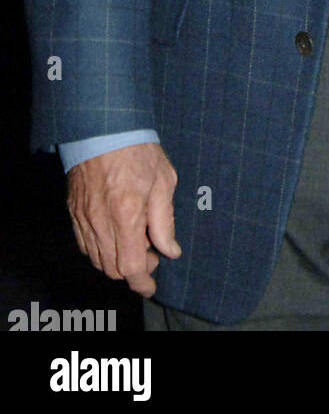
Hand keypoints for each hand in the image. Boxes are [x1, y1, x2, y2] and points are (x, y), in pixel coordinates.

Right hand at [67, 143, 180, 296]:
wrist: (103, 128)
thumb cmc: (138, 150)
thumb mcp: (164, 181)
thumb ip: (165, 221)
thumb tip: (170, 251)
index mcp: (127, 213)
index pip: (131, 266)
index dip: (142, 282)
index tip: (151, 286)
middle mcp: (101, 221)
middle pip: (113, 268)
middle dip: (134, 269)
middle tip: (151, 251)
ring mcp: (83, 218)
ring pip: (98, 259)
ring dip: (117, 260)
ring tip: (136, 237)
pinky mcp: (73, 212)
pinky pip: (85, 245)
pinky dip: (101, 249)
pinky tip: (116, 233)